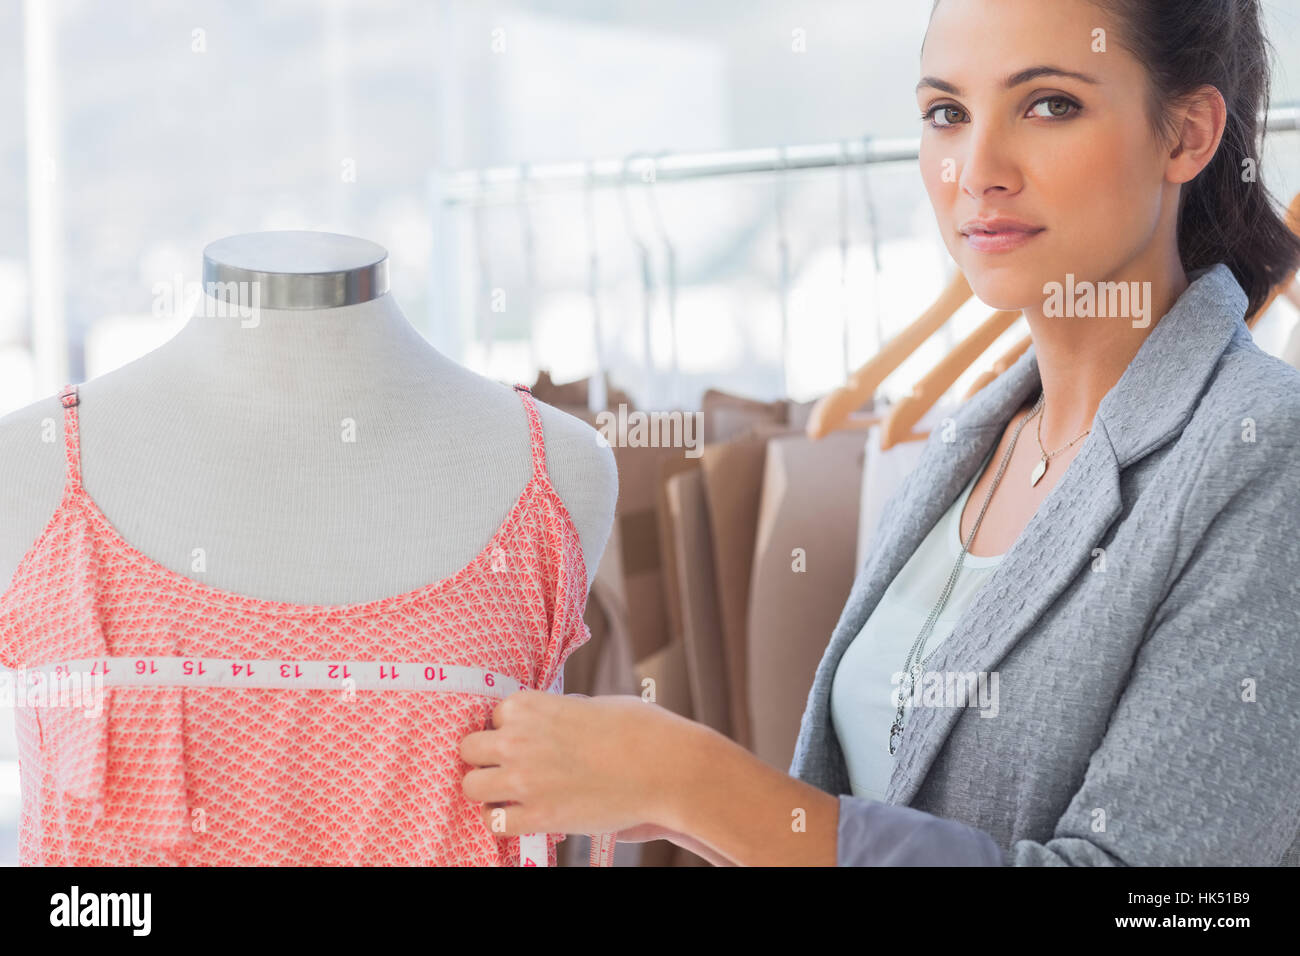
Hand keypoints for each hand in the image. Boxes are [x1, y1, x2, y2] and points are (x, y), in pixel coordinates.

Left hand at [459, 691, 687, 837]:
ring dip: (487, 789)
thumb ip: (560, 712)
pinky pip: (494, 823)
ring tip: (508, 793)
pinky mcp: (539, 815)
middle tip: (508, 767)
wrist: (665, 767)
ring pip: (471, 786)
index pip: (493, 716)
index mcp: (530, 705)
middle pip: (468, 749)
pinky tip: (518, 815)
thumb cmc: (639, 729)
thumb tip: (552, 722)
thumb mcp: (592, 704)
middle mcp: (518, 739)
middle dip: (485, 758)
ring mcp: (525, 779)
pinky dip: (502, 820)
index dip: (508, 729)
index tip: (525, 740)